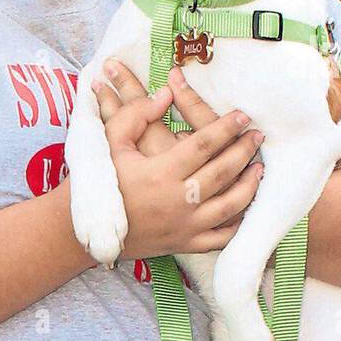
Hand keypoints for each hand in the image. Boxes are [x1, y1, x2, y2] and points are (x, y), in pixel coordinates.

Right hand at [91, 60, 263, 256]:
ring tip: (258, 167)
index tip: (243, 116)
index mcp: (161, 173)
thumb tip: (166, 95)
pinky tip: (246, 206)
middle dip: (244, 150)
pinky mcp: (185, 245)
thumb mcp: (110, 142)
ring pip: (231, 205)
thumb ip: (136, 114)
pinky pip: (222, 236)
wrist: (82, 232)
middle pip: (223, 172)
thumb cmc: (98, 182)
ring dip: (249, 184)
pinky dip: (240, 222)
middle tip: (257, 135)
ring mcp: (185, 226)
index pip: (204, 145)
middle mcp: (178, 201)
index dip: (226, 128)